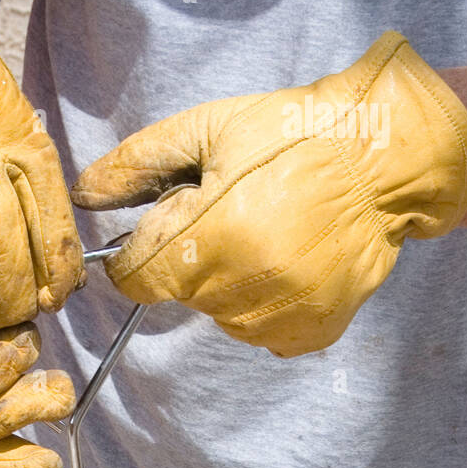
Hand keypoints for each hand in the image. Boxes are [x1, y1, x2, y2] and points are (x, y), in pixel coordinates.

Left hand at [72, 32, 466, 356]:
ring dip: (232, 281)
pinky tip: (294, 261)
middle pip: (180, 292)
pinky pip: (262, 329)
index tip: (169, 226)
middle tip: (239, 212)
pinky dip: (269, 301)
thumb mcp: (210, 132)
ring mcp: (274, 320)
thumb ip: (137, 166)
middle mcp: (236, 292)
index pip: (134, 278)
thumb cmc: (295, 137)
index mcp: (205, 240)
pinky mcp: (305, 335)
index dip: (142, 251)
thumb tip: (82, 197)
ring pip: (220, 312)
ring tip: (274, 233)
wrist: (383, 164)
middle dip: (194, 256)